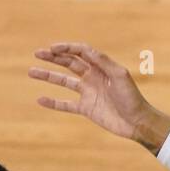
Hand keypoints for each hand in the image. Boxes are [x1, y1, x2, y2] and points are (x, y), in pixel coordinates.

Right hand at [30, 43, 169, 151]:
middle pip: (70, 63)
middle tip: (37, 52)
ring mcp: (89, 93)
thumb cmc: (132, 98)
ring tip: (31, 71)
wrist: (138, 122)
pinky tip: (40, 99)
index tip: (52, 48)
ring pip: (64, 82)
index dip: (67, 48)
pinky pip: (66, 104)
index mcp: (103, 68)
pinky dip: (53, 103)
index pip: (82, 52)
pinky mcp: (86, 109)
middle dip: (54, 57)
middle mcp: (94, 78)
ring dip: (48, 76)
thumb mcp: (120, 76)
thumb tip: (86, 49)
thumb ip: (103, 62)